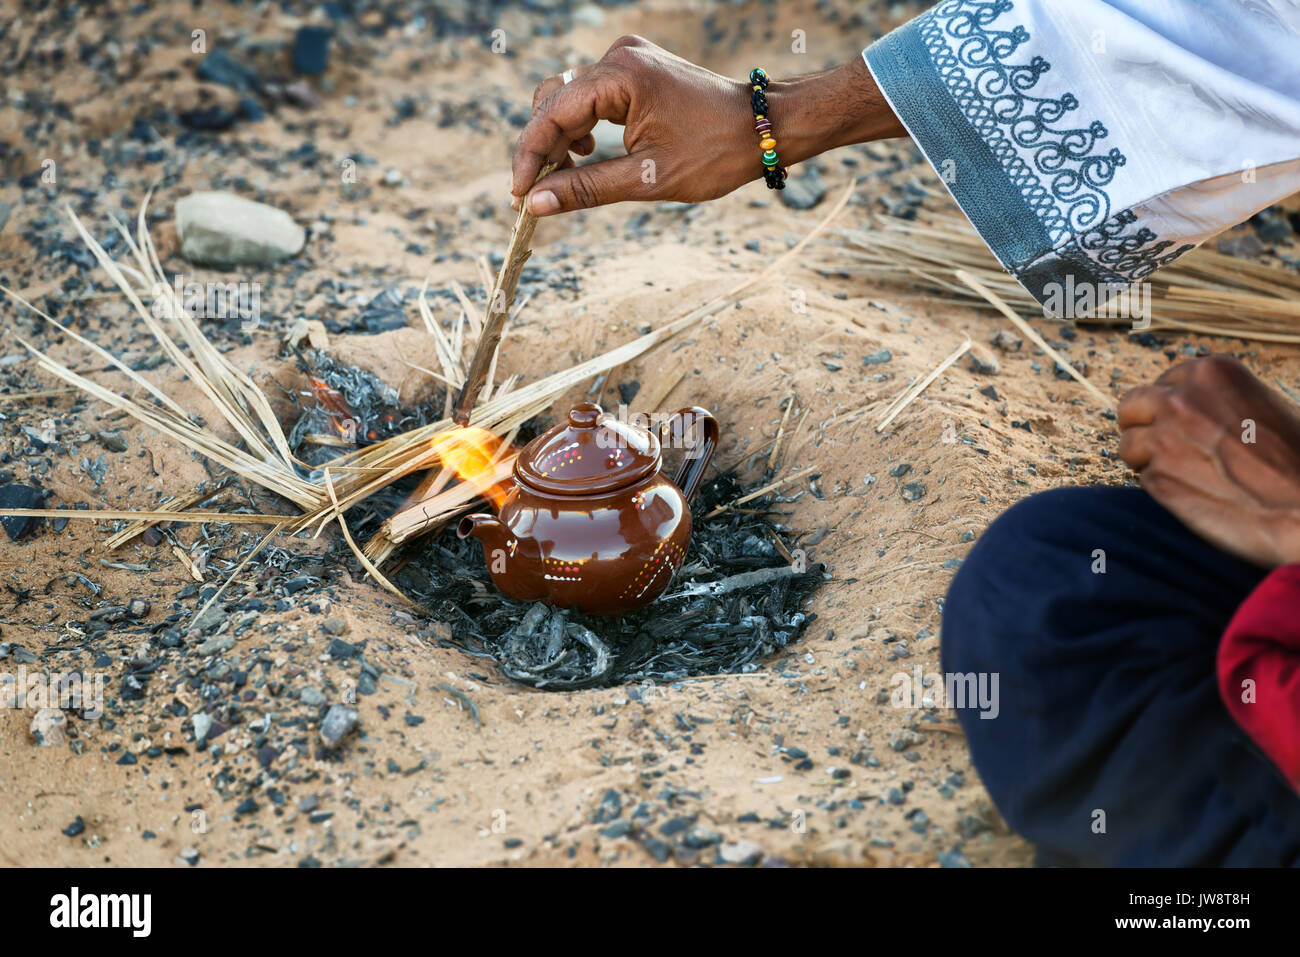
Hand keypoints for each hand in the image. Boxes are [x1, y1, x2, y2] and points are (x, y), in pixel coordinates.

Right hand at [510, 35, 903, 215]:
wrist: (765, 128)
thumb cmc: (716, 153)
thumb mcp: (647, 179)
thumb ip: (587, 189)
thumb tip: (537, 204)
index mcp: (621, 77)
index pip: (553, 114)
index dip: (531, 156)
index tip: (519, 194)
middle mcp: (619, 58)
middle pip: (554, 101)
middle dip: (542, 148)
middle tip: (536, 193)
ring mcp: (628, 60)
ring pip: (569, 98)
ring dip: (561, 139)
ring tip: (563, 178)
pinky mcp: (636, 70)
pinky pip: (591, 96)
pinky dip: (582, 126)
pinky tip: (588, 155)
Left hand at [1118, 356, 1299, 566]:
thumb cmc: (1298, 460)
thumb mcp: (1265, 404)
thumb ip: (1221, 398)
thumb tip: (1194, 404)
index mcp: (1211, 372)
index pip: (1162, 383)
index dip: (1168, 406)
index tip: (1179, 423)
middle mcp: (1181, 399)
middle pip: (1132, 406)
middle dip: (1143, 426)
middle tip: (1162, 446)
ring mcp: (1164, 438)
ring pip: (1129, 444)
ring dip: (1147, 459)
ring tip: (1185, 473)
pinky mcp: (1157, 477)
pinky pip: (1142, 478)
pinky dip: (1160, 487)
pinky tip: (1195, 494)